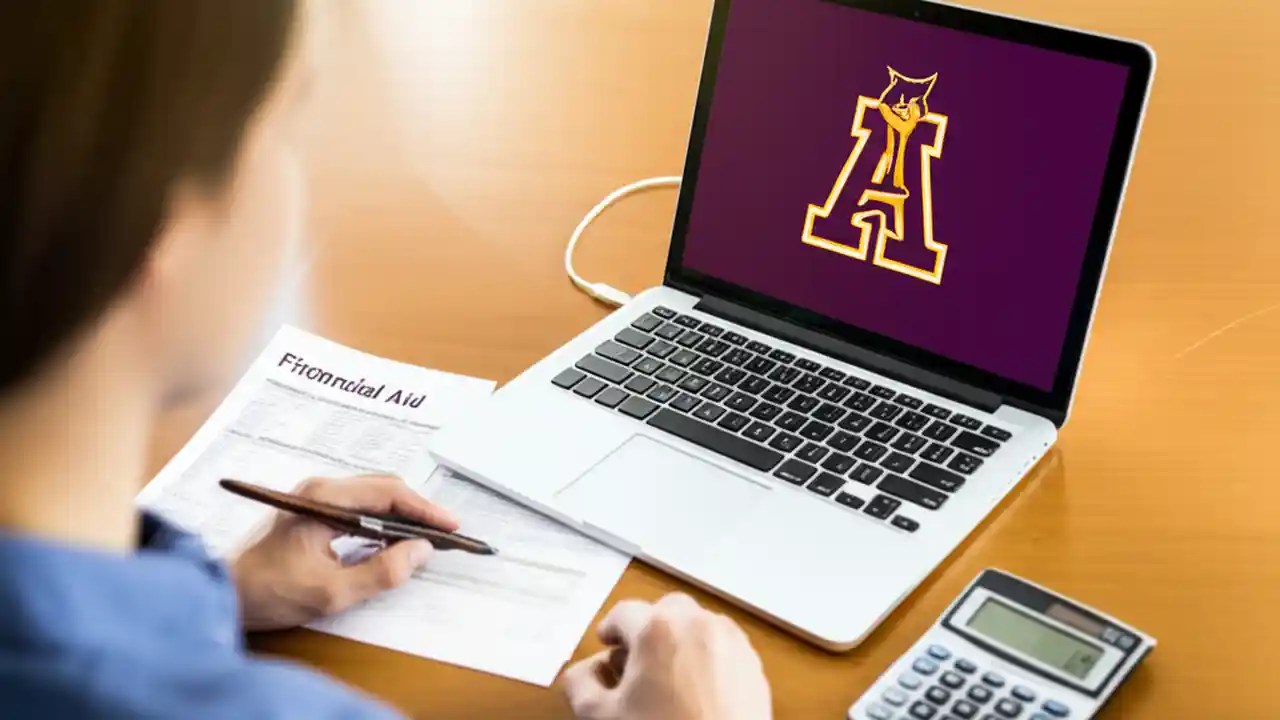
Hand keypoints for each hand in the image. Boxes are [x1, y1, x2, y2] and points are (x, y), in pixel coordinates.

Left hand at [231, 475, 457, 631]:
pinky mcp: (312, 513)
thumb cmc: (268, 592)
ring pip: (372, 498)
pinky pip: (359, 509)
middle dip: (418, 511)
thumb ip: (381, 572)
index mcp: (324, 498)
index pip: (388, 493)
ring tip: (427, 538)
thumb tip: (421, 552)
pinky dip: (383, 522)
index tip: (451, 527)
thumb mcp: (331, 591)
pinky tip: (394, 542)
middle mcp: (320, 490)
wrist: (220, 593)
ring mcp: (315, 499)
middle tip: (446, 534)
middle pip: (383, 490)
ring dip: (401, 517)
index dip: (424, 510)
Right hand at [561, 593, 771, 719]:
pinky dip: (709, 658)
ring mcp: (733, 644)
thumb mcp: (601, 718)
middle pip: (667, 610)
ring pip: (700, 625)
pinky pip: (725, 648)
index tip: (607, 643)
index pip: (624, 613)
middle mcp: (699, 624)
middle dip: (649, 627)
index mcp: (658, 629)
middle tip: (637, 660)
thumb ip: (581, 685)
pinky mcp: (755, 668)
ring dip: (681, 640)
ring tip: (669, 677)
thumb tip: (584, 670)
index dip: (610, 629)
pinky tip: (699, 691)